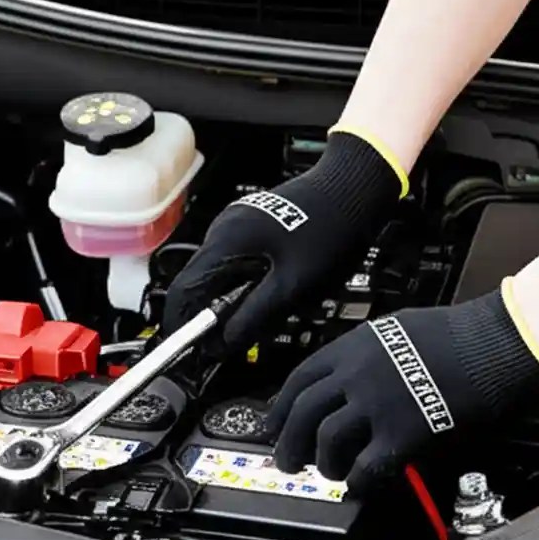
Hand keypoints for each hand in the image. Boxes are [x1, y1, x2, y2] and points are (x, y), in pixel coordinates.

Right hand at [163, 132, 403, 351]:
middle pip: (202, 285)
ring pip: (225, 277)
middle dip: (218, 316)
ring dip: (240, 300)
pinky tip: (285, 287)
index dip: (183, 326)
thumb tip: (221, 345)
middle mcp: (224, 229)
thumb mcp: (292, 287)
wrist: (355, 188)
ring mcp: (239, 225)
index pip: (182, 292)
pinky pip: (243, 263)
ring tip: (278, 308)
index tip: (195, 351)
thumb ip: (253, 318)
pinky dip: (255, 283)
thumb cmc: (330, 230)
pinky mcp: (256, 225)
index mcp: (225, 241)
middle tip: (247, 336)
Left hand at [265, 286, 538, 494]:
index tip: (273, 425)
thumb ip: (365, 353)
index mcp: (352, 347)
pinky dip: (357, 480)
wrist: (494, 341)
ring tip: (330, 473)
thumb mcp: (394, 329)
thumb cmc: (455, 332)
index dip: (279, 409)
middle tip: (287, 461)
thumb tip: (348, 373)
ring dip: (323, 464)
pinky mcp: (403, 433)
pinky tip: (360, 482)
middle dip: (287, 443)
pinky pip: (364, 467)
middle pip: (301, 414)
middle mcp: (356, 375)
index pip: (299, 380)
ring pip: (325, 442)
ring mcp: (377, 404)